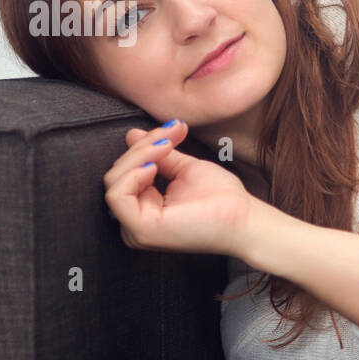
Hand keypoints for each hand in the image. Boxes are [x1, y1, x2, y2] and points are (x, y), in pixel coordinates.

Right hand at [103, 119, 254, 257]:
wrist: (244, 218)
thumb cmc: (222, 199)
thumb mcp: (185, 168)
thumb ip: (159, 153)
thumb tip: (134, 133)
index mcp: (144, 209)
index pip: (125, 171)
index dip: (144, 145)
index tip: (172, 130)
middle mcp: (135, 222)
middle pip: (117, 173)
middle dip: (142, 147)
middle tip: (168, 136)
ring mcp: (136, 228)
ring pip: (114, 181)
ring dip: (139, 156)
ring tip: (166, 148)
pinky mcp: (141, 229)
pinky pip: (117, 196)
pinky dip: (132, 174)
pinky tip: (154, 167)